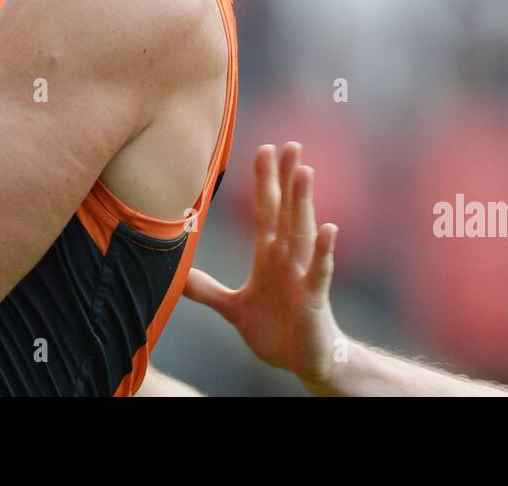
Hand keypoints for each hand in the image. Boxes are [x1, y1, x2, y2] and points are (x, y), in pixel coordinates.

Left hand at [183, 142, 341, 388]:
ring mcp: (302, 276)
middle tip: (291, 145)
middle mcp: (288, 258)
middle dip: (287, 178)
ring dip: (302, 202)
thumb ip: (207, 291)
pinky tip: (329, 228)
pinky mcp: (313, 298)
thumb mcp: (234, 308)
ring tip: (305, 171)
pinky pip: (319, 272)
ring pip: (302, 232)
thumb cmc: (277, 330)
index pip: (268, 210)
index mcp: (270, 255)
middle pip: (287, 211)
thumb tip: (178, 276)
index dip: (265, 180)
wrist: (304, 362)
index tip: (265, 148)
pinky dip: (324, 251)